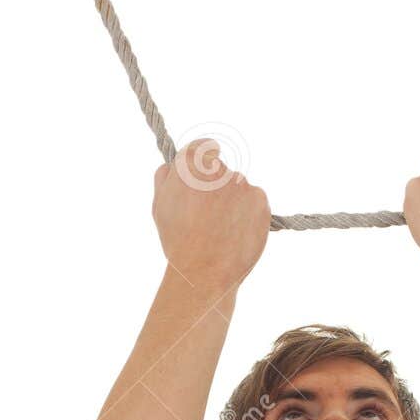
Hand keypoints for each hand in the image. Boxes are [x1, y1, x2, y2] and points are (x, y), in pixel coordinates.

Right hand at [152, 138, 270, 290]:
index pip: (203, 146)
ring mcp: (242, 184)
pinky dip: (250, 213)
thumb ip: (165, 177)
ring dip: (234, 201)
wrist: (205, 272)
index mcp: (189, 165)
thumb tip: (173, 165)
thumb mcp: (159, 206)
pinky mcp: (260, 200)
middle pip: (221, 171)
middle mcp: (217, 168)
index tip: (209, 164)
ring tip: (222, 229)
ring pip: (239, 188)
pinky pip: (256, 201)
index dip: (205, 157)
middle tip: (210, 214)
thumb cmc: (179, 242)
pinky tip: (237, 231)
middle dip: (217, 187)